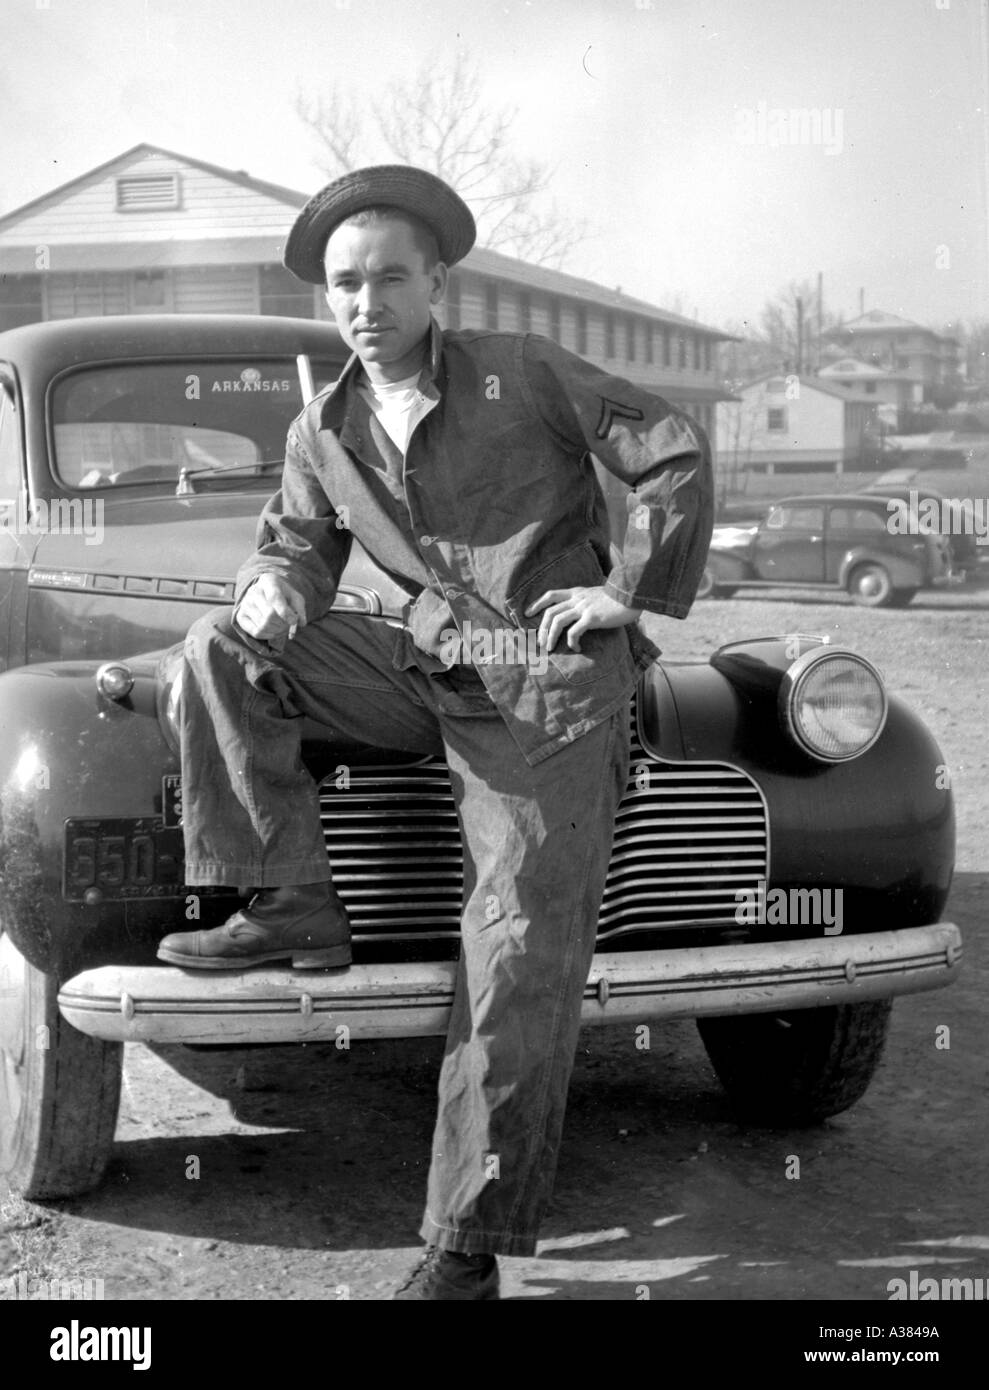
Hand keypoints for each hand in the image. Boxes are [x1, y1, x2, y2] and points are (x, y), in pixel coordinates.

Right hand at [235, 573, 306, 639]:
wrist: (266, 594)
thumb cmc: (284, 596)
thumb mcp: (295, 598)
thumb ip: (300, 609)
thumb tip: (301, 623)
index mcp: (268, 581)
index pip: (275, 598)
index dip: (285, 613)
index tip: (294, 621)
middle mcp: (253, 591)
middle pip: (269, 614)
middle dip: (283, 624)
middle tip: (289, 625)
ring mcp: (245, 603)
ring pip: (263, 625)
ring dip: (277, 631)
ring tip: (282, 628)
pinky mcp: (240, 616)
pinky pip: (256, 632)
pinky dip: (268, 635)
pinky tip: (273, 631)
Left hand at [525, 586, 641, 652]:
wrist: (633, 594)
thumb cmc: (620, 598)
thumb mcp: (598, 595)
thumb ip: (588, 601)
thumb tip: (584, 612)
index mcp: (577, 592)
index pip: (551, 595)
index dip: (537, 604)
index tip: (528, 614)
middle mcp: (577, 598)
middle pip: (550, 612)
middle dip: (542, 628)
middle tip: (539, 642)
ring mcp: (583, 607)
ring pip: (558, 621)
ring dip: (550, 636)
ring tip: (550, 648)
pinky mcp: (591, 618)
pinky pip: (574, 631)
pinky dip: (571, 641)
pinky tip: (575, 648)